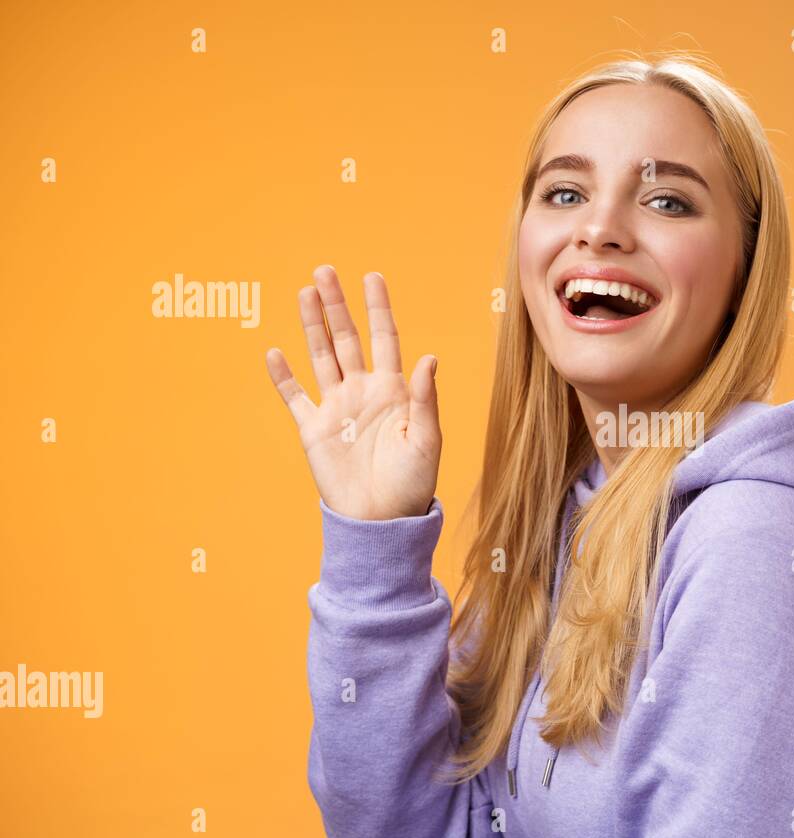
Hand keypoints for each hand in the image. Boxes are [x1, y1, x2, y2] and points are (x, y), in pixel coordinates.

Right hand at [265, 265, 440, 520]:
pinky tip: (275, 351)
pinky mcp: (313, 429)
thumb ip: (424, 400)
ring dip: (311, 326)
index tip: (372, 276)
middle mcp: (363, 392)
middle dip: (337, 305)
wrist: (381, 520)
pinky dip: (283, 376)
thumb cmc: (412, 483)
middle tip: (325, 271)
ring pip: (320, 357)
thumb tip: (428, 358)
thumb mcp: (427, 440)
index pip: (385, 338)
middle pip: (347, 339)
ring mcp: (336, 408)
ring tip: (304, 293)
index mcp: (393, 391)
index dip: (379, 308)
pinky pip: (295, 396)